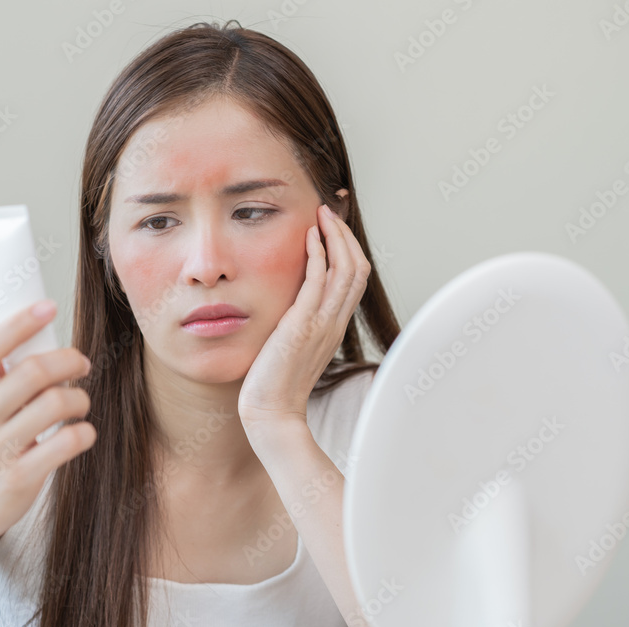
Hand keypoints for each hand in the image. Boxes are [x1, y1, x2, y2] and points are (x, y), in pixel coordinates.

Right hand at [0, 300, 95, 549]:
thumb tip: (23, 335)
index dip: (19, 323)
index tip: (47, 307)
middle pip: (33, 372)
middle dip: (68, 360)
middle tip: (81, 364)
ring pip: (56, 404)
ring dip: (79, 398)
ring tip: (79, 403)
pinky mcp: (21, 478)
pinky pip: (67, 442)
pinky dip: (84, 432)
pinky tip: (81, 433)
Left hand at [237, 203, 369, 432]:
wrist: (271, 412)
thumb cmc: (274, 384)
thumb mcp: (293, 346)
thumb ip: (299, 323)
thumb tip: (289, 305)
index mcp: (334, 327)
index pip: (355, 279)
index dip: (349, 249)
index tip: (333, 227)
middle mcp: (334, 323)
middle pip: (358, 268)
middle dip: (345, 235)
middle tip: (329, 212)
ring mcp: (322, 323)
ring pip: (346, 270)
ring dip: (335, 237)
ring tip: (322, 215)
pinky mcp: (303, 325)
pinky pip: (319, 282)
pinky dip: (318, 254)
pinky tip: (309, 237)